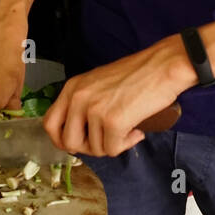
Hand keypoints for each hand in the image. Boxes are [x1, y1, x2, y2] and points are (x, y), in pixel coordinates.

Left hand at [43, 40, 194, 156]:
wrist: (163, 65)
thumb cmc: (137, 74)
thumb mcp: (99, 83)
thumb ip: (84, 103)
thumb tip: (78, 136)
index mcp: (72, 87)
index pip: (50, 124)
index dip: (62, 140)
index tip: (79, 143)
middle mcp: (78, 98)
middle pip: (68, 142)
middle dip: (89, 148)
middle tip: (107, 140)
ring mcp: (94, 109)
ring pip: (95, 149)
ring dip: (113, 145)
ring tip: (127, 129)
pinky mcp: (113, 121)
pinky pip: (113, 149)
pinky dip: (126, 144)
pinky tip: (136, 131)